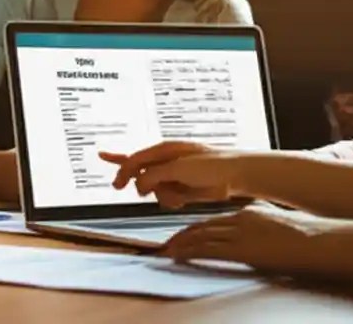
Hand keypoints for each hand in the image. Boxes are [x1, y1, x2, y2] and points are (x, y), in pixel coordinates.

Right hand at [99, 141, 240, 207]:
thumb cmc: (209, 165)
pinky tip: (182, 201)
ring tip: (177, 198)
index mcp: (164, 150)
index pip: (135, 159)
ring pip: (156, 189)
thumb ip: (153, 175)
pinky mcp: (184, 187)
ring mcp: (176, 175)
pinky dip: (172, 200)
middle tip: (121, 188)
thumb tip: (138, 185)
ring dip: (162, 195)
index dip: (122, 170)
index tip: (116, 185)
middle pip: (142, 174)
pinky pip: (168, 197)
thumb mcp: (177, 168)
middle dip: (140, 184)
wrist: (236, 175)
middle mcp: (167, 161)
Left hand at [163, 203, 352, 281]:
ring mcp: (241, 234)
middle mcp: (241, 220)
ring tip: (165, 252)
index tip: (184, 235)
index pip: (215, 221)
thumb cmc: (312, 238)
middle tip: (167, 245)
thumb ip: (266, 228)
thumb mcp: (283, 226)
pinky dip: (188, 252)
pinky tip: (176, 256)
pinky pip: (208, 250)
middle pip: (203, 227)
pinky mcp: (243, 249)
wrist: (325, 241)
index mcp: (251, 213)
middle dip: (183, 236)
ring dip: (180, 245)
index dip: (197, 229)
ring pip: (201, 236)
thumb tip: (259, 236)